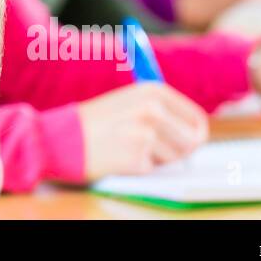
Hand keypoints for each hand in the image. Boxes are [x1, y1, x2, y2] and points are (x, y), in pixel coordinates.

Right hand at [76, 83, 208, 181]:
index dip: (196, 134)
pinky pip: (152, 169)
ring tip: (130, 147)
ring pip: (174, 158)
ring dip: (157, 158)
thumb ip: (164, 113)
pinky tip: (119, 156)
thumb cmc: (98, 121)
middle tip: (155, 149)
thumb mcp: (131, 102)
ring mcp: (146, 133)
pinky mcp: (137, 156)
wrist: (63, 136)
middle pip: (192, 141)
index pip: (196, 118)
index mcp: (154, 91)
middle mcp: (153, 109)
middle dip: (179, 150)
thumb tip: (197, 135)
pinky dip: (138, 167)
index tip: (190, 143)